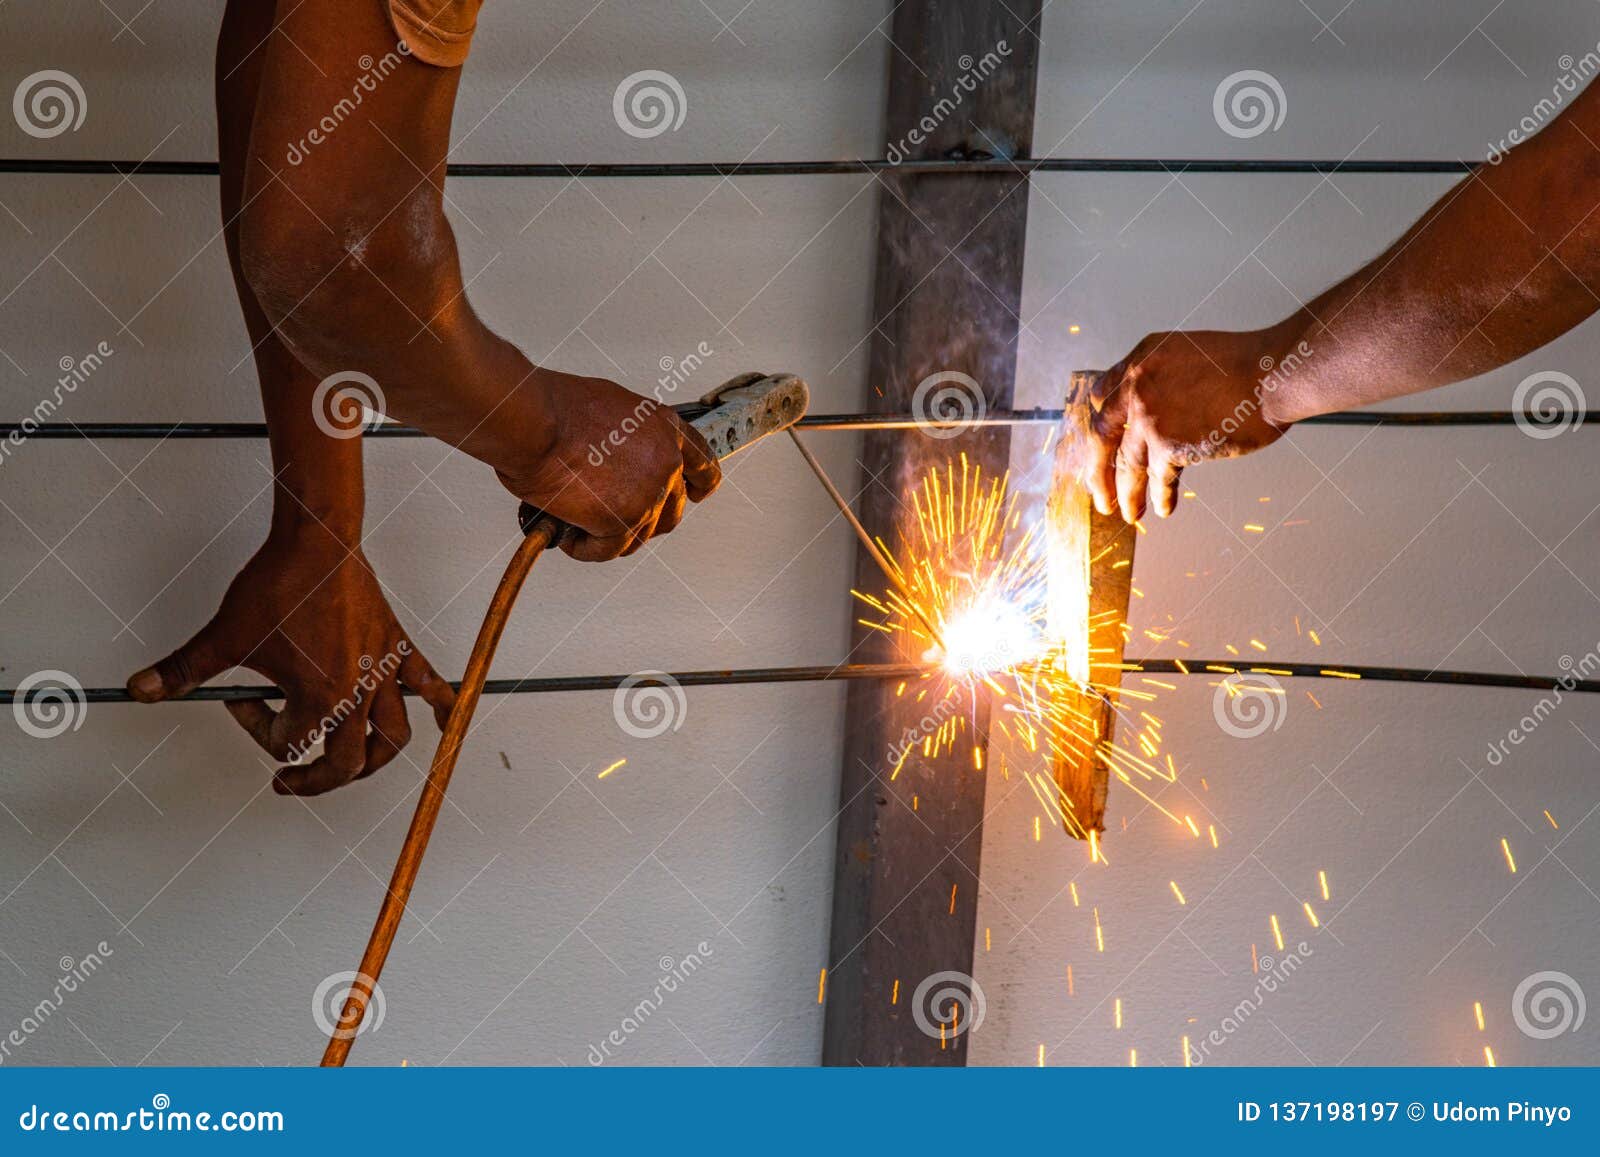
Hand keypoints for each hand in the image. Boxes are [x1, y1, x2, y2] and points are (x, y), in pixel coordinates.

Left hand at [125, 523, 455, 795]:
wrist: (317, 540)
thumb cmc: (281, 584)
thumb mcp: (225, 635)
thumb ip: (184, 669)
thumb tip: (142, 688)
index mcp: (320, 699)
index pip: (290, 744)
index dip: (255, 729)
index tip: (239, 700)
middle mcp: (358, 693)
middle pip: (348, 763)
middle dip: (318, 779)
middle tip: (291, 779)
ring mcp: (382, 672)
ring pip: (393, 736)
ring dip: (375, 758)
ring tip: (355, 763)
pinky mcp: (396, 647)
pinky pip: (429, 683)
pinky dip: (441, 704)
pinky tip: (447, 718)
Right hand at [497, 375, 721, 561]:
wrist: (533, 422)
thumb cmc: (554, 409)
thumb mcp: (609, 408)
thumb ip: (628, 437)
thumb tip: (619, 459)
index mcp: (664, 427)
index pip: (702, 464)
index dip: (700, 484)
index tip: (697, 494)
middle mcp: (665, 461)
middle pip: (671, 510)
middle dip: (644, 520)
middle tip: (614, 518)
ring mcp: (648, 493)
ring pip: (639, 535)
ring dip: (610, 535)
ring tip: (579, 524)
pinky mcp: (623, 520)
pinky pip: (607, 549)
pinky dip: (586, 548)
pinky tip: (570, 536)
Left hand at [1086, 328, 1291, 521]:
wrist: (1271, 373)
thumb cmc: (1246, 364)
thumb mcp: (1188, 355)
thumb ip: (1163, 380)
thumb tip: (1157, 411)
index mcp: (1141, 360)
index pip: (1103, 395)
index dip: (1102, 423)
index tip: (1101, 444)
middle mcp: (1137, 386)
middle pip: (1102, 436)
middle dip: (1097, 471)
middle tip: (1100, 493)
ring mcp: (1149, 417)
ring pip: (1127, 465)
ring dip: (1126, 494)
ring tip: (1129, 512)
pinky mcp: (1169, 444)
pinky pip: (1159, 478)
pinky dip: (1161, 497)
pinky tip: (1163, 507)